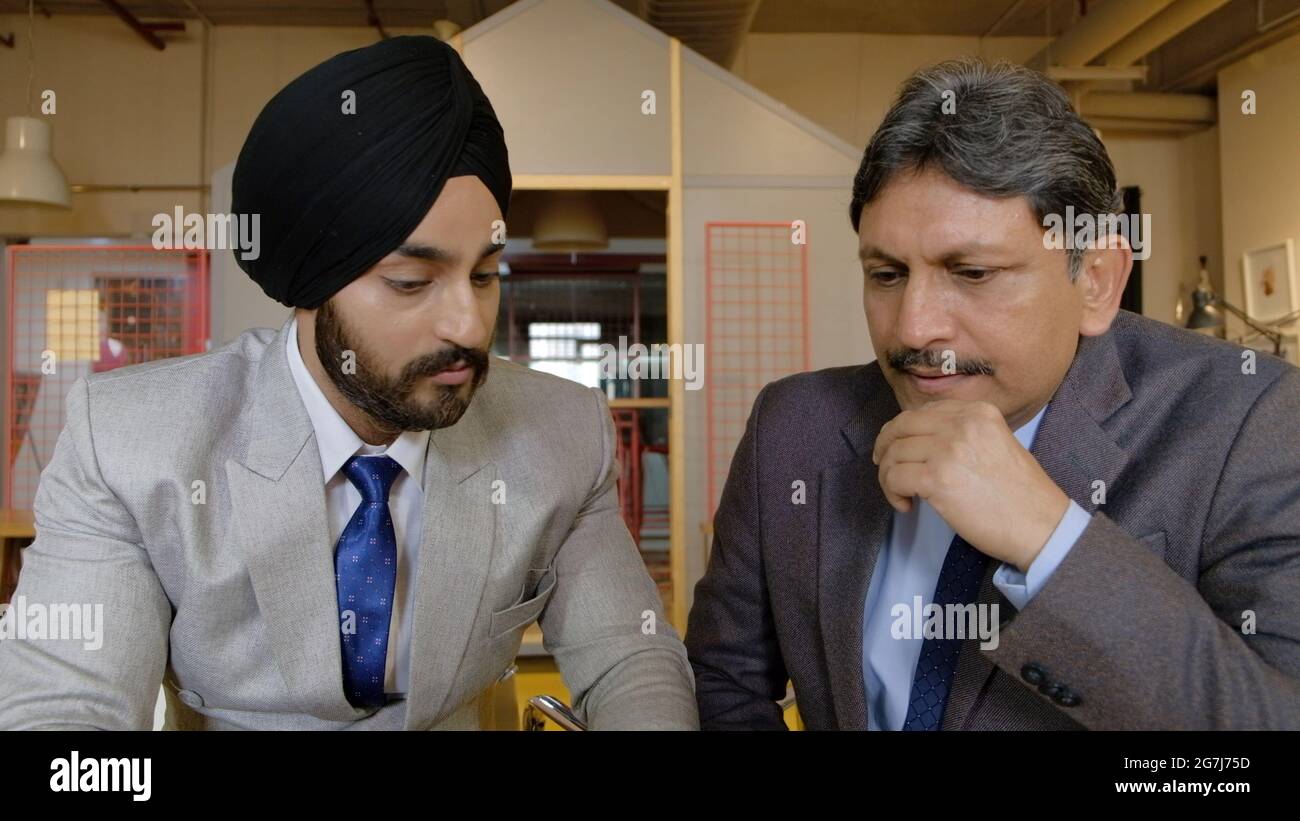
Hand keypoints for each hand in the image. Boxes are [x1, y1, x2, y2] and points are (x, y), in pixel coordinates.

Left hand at [871, 399, 1069, 571]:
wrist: (1041, 525)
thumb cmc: (1020, 494)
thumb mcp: (997, 444)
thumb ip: (963, 434)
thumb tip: (920, 440)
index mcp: (979, 411)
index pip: (924, 411)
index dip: (904, 429)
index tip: (899, 447)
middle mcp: (962, 424)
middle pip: (901, 425)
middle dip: (886, 446)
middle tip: (885, 466)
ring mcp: (948, 449)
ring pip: (893, 453)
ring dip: (889, 476)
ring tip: (903, 495)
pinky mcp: (936, 479)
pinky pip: (894, 477)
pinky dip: (892, 492)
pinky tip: (907, 506)